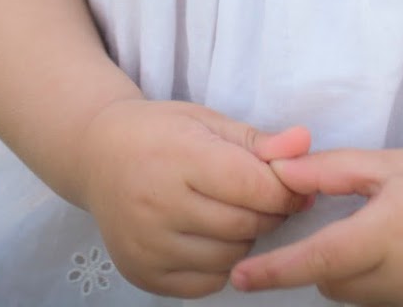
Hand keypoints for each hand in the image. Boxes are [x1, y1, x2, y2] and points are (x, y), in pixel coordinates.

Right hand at [77, 97, 314, 297]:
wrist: (97, 155)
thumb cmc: (160, 132)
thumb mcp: (207, 120)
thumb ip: (258, 139)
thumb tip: (305, 143)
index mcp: (179, 157)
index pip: (252, 187)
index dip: (286, 189)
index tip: (295, 183)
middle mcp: (158, 205)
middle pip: (244, 225)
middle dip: (270, 213)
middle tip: (269, 197)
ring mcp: (147, 245)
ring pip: (229, 258)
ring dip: (246, 239)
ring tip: (237, 213)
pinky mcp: (142, 273)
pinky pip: (205, 283)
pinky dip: (222, 264)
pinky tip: (213, 237)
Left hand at [228, 140, 402, 304]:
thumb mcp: (392, 163)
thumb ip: (332, 170)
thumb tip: (279, 173)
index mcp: (387, 234)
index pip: (316, 260)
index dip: (274, 272)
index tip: (239, 279)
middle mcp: (402, 281)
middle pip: (334, 283)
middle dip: (332, 257)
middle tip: (362, 221)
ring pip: (362, 300)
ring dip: (362, 274)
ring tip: (400, 236)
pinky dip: (392, 289)